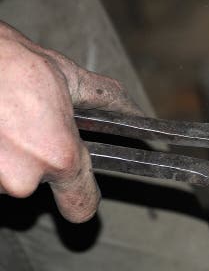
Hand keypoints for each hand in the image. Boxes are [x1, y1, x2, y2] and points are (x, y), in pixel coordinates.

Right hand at [0, 23, 141, 222]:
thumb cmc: (13, 65)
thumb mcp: (68, 78)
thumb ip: (105, 100)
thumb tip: (134, 111)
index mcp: (59, 157)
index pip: (82, 206)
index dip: (82, 196)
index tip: (79, 189)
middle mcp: (23, 177)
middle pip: (37, 183)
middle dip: (34, 159)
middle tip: (25, 127)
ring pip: (7, 176)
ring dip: (6, 155)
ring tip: (5, 122)